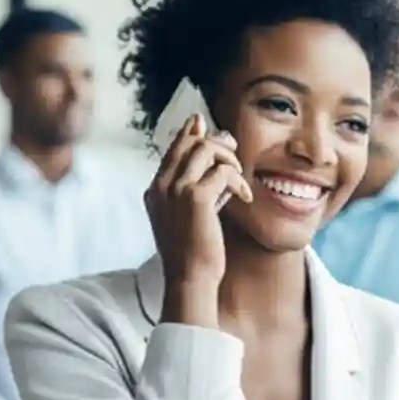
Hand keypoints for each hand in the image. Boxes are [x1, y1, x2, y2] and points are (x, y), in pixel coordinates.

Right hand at [144, 113, 252, 325]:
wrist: (189, 278)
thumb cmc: (193, 252)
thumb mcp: (191, 216)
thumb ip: (199, 190)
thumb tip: (219, 166)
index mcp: (154, 191)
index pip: (171, 150)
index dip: (188, 133)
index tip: (200, 121)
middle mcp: (160, 186)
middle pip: (187, 143)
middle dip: (214, 141)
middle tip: (232, 147)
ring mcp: (175, 189)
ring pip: (204, 149)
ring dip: (228, 158)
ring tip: (238, 179)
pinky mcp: (195, 197)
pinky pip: (222, 171)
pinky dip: (238, 181)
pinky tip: (244, 197)